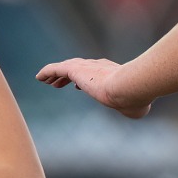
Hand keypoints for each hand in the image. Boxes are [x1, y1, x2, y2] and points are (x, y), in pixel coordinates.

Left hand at [36, 58, 152, 118]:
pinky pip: (56, 69)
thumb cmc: (135, 99)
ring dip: (55, 74)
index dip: (84, 80)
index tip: (78, 86)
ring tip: (45, 81)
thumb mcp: (136, 106)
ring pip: (65, 68)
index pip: (95, 74)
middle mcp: (99, 66)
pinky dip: (47, 72)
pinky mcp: (76, 69)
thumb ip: (134, 107)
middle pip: (78, 68)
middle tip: (58, 83)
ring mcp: (87, 67)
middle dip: (68, 75)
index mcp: (112, 74)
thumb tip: (139, 110)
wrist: (129, 88)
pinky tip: (38, 78)